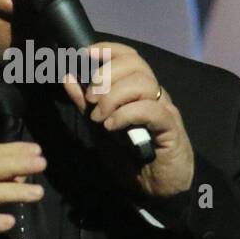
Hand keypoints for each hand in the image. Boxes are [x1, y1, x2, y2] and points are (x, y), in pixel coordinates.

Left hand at [61, 42, 194, 200]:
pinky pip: (151, 110)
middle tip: (91, 99)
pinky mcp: (171, 129)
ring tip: (100, 117)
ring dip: (114, 96)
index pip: (129, 55)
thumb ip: (86, 104)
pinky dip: (126, 114)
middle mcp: (155, 94)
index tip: (85, 54)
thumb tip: (68, 77)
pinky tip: (112, 126)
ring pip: (143, 83)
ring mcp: (165, 109)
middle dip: (106, 75)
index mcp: (138, 90)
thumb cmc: (131, 156)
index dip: (108, 49)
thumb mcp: (101, 127)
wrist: (156, 189)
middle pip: (136, 64)